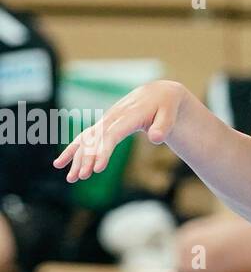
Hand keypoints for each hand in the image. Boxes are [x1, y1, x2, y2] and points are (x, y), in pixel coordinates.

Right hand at [52, 80, 189, 182]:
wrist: (157, 93)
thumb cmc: (166, 105)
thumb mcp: (170, 113)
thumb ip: (164, 126)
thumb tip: (156, 139)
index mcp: (129, 115)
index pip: (113, 134)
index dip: (104, 150)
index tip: (97, 168)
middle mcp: (113, 117)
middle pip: (96, 139)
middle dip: (88, 158)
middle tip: (82, 177)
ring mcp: (106, 121)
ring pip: (87, 139)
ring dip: (77, 158)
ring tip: (72, 178)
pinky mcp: (103, 125)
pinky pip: (85, 138)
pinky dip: (72, 150)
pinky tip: (60, 164)